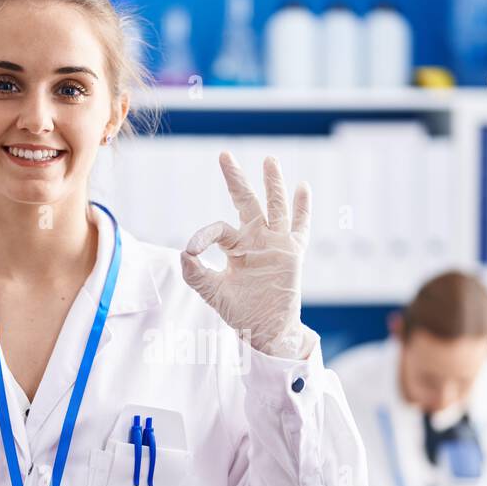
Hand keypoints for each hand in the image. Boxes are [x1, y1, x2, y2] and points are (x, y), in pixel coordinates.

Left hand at [181, 151, 314, 359]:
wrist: (266, 331)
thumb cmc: (241, 312)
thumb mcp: (213, 293)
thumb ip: (195, 274)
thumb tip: (183, 253)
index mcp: (236, 246)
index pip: (219, 228)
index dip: (203, 235)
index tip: (192, 249)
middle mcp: (255, 239)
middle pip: (245, 201)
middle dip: (236, 179)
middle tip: (224, 154)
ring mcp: (275, 243)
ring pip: (274, 206)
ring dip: (272, 183)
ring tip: (269, 160)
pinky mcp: (292, 253)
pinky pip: (299, 226)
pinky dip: (302, 207)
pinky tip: (302, 188)